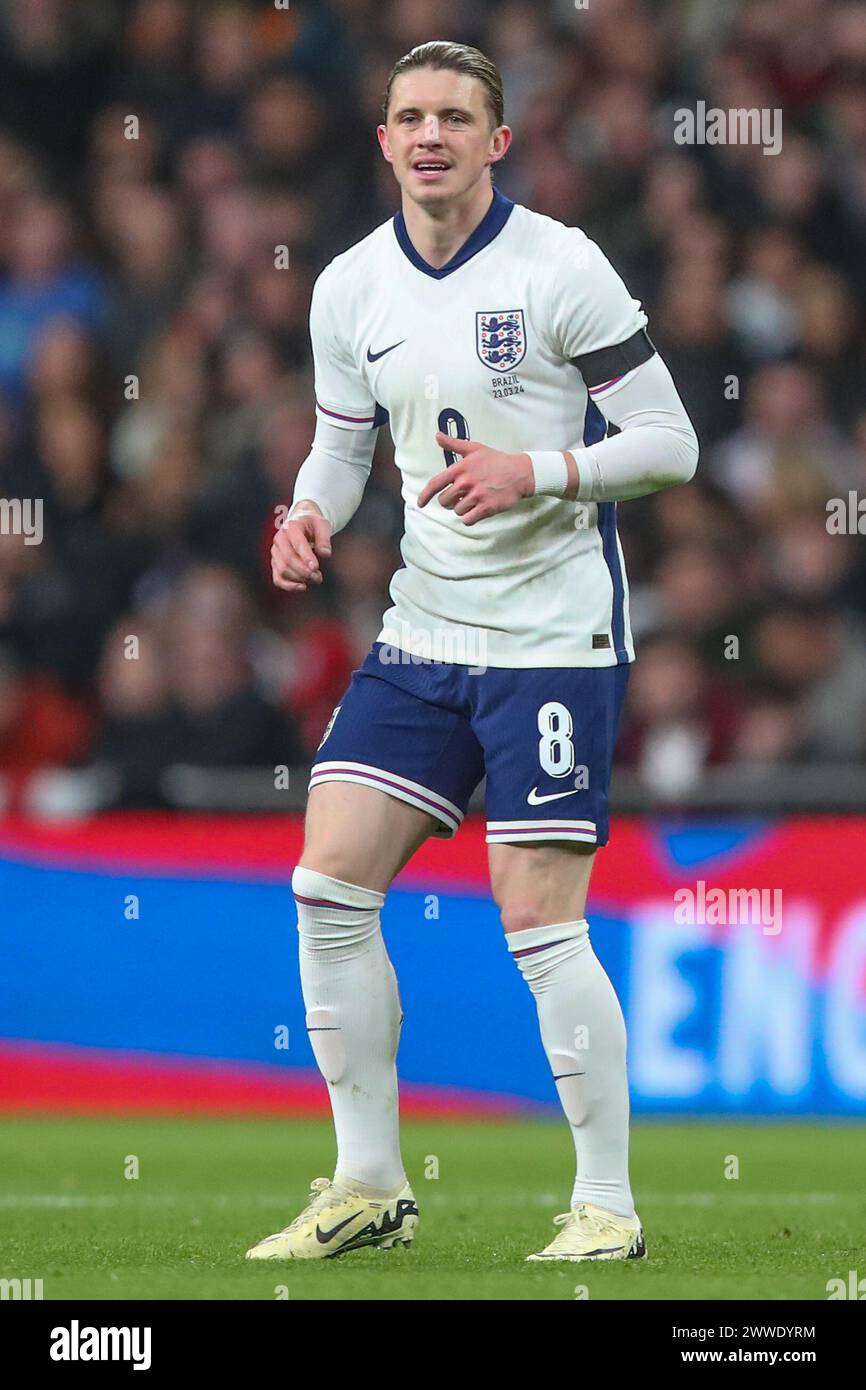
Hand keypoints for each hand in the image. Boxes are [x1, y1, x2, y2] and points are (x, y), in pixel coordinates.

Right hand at [271, 505, 331, 592]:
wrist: (301, 524)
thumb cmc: (312, 525)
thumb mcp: (322, 525)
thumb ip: (324, 539)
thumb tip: (325, 554)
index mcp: (291, 527)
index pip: (297, 544)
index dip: (306, 557)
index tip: (316, 567)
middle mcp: (279, 539)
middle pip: (288, 559)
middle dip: (304, 571)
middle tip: (318, 577)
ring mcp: (275, 552)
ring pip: (282, 570)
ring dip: (299, 579)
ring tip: (315, 579)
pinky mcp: (275, 563)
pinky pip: (277, 578)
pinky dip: (289, 586)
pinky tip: (303, 587)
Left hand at [417, 433, 534, 524]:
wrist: (520, 473)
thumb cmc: (496, 460)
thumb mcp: (475, 448)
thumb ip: (454, 443)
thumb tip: (437, 436)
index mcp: (460, 468)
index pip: (435, 484)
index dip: (425, 495)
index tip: (420, 503)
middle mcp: (466, 482)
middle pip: (445, 501)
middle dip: (450, 501)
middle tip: (460, 497)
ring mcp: (477, 496)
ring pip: (457, 511)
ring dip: (462, 508)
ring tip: (473, 500)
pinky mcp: (486, 508)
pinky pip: (468, 519)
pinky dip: (470, 518)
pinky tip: (477, 510)